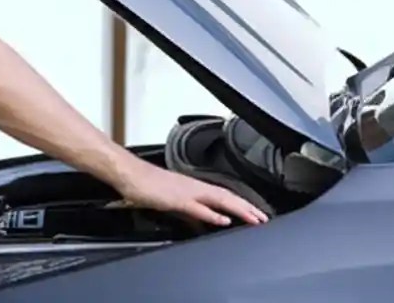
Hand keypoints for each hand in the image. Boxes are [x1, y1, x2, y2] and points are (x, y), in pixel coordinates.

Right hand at [114, 159, 269, 227]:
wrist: (129, 174)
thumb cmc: (145, 184)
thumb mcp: (170, 198)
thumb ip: (187, 208)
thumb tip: (198, 218)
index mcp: (193, 186)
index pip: (224, 195)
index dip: (241, 204)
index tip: (255, 213)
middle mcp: (194, 187)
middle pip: (227, 196)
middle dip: (248, 208)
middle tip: (264, 218)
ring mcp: (186, 192)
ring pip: (219, 199)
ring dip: (239, 209)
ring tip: (255, 219)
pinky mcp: (175, 199)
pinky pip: (197, 207)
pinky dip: (212, 214)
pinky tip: (224, 220)